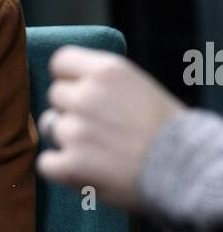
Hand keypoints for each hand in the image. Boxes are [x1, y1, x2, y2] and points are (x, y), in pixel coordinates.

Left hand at [36, 46, 182, 209]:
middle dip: (70, 110)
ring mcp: (76, 131)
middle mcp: (87, 96)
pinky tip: (83, 169)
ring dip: (67, 139)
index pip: (60, 62)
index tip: (78, 92)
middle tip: (97, 127)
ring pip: (50, 128)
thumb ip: (103, 82)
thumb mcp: (137, 85)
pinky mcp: (71, 164)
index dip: (67, 79)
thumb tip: (66, 84)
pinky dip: (60, 168)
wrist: (184, 167)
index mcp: (106, 71)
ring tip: (98, 150)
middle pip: (54, 96)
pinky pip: (45, 163)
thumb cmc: (164, 128)